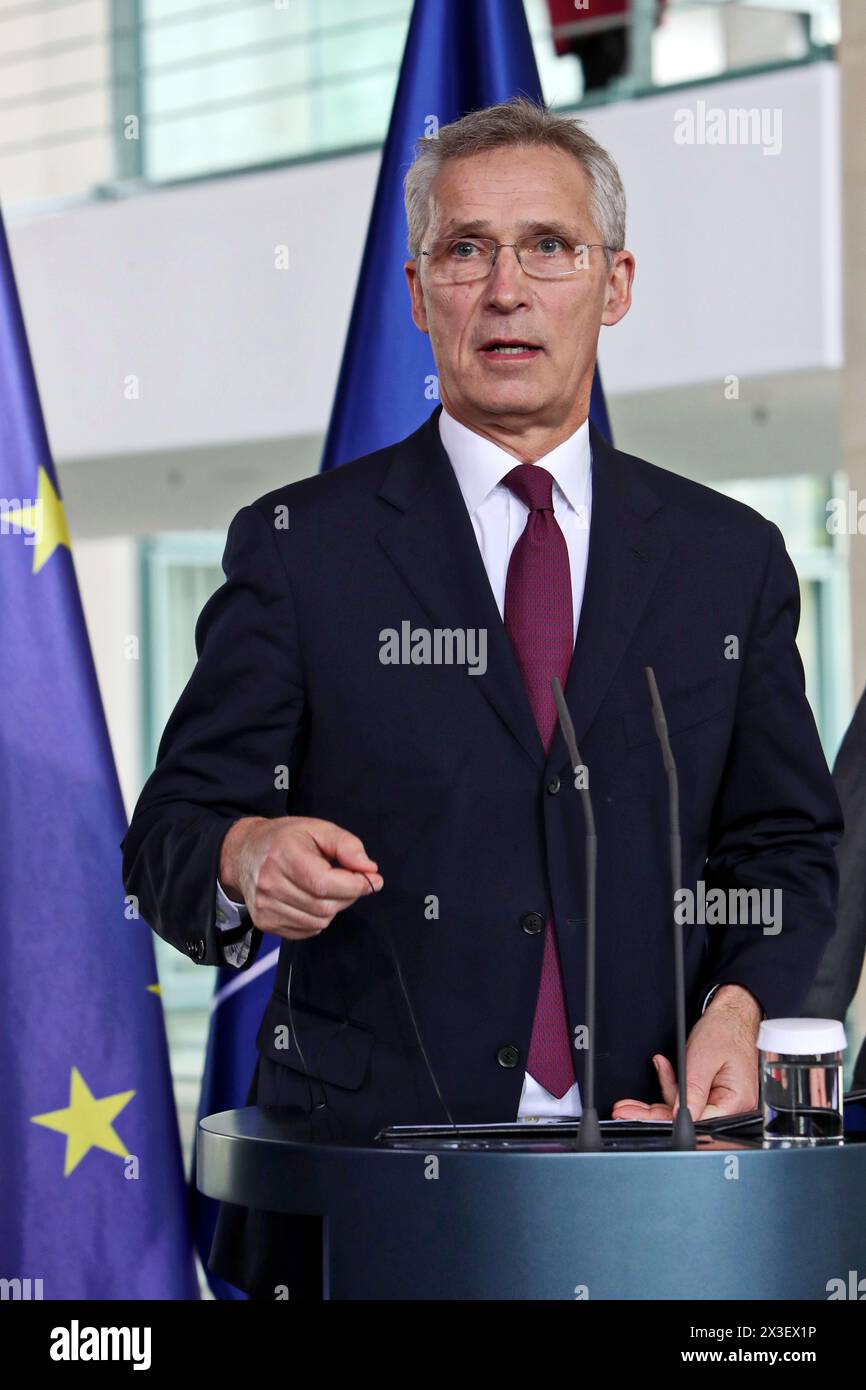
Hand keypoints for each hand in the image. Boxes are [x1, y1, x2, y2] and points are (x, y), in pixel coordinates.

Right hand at [219, 815, 382, 940]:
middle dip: (347, 896)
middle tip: (350, 881)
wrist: (244, 853)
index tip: (372, 879)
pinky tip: (312, 899)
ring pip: (318, 922)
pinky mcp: (264, 922)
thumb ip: (347, 846)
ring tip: (326, 888)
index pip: (325, 884)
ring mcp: (265, 907)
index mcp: (283, 856)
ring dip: (333, 908)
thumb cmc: (285, 838)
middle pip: (324, 906)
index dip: (355, 885)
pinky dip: (317, 919)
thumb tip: (369, 870)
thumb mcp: (319, 829)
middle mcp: (270, 885)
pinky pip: (306, 931)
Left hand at [611, 984, 761, 1121]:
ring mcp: (721, 1102)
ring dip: (662, 1094)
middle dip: (653, 1113)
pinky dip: (672, 1085)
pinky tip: (663, 1069)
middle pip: (687, 1119)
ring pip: (683, 1109)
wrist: (731, 1016)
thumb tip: (679, 1116)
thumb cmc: (725, 1031)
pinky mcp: (710, 1094)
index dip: (666, 1120)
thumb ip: (692, 1090)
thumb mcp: (703, 1058)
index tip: (640, 1116)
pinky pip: (686, 1098)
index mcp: (735, 1102)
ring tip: (645, 1083)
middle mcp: (731, 1107)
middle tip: (626, 1110)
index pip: (697, 1122)